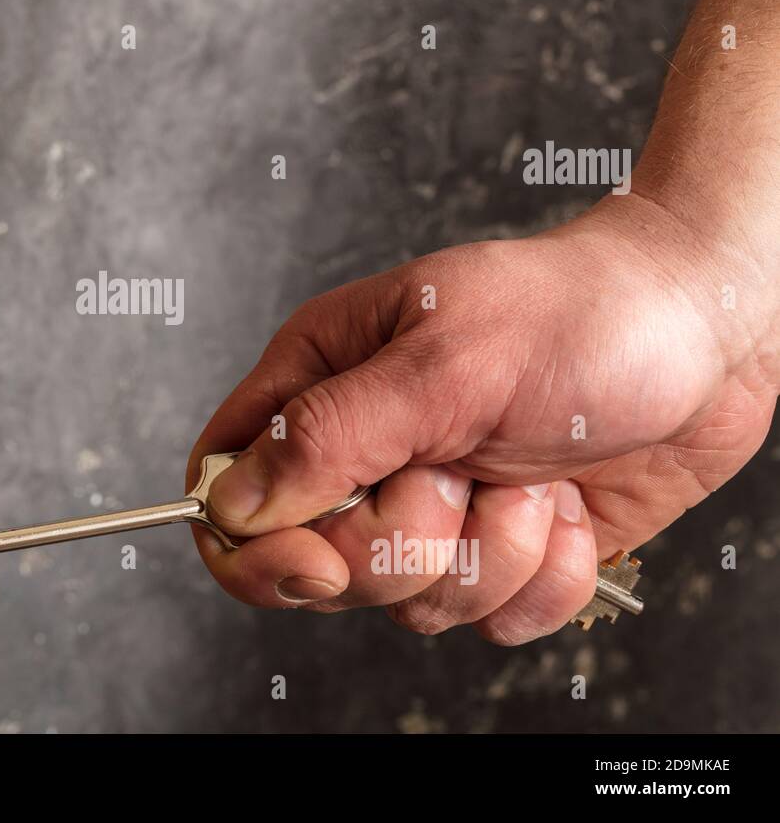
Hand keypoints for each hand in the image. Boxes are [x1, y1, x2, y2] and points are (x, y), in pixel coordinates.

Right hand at [186, 197, 778, 642]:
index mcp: (323, 380)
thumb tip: (232, 508)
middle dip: (405, 539)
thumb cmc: (575, 314)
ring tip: (532, 476)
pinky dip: (546, 576)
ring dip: (492, 550)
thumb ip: (327, 436)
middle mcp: (368, 451)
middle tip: (459, 472)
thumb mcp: (441, 363)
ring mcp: (435, 506)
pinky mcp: (500, 549)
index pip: (226, 484)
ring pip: (412, 602)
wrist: (707, 332)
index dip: (251, 545)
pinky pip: (495, 621)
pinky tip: (567, 506)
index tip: (317, 556)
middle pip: (319, 565)